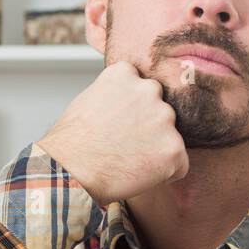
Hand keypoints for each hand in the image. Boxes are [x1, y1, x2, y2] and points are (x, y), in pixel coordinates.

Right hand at [37, 60, 187, 206]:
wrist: (70, 171)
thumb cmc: (71, 143)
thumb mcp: (87, 100)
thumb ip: (115, 94)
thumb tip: (126, 103)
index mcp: (125, 74)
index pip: (141, 87)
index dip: (132, 109)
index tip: (118, 123)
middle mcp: (149, 90)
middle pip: (160, 110)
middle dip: (148, 127)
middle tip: (124, 145)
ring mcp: (164, 119)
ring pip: (170, 136)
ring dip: (157, 149)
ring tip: (128, 161)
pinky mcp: (173, 148)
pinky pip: (179, 163)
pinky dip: (165, 172)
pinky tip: (139, 174)